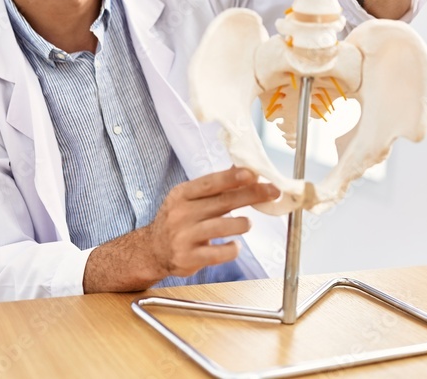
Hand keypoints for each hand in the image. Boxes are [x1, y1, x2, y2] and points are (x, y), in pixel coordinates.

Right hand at [144, 167, 279, 278]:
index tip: (253, 174)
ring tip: (247, 223)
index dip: (232, 178)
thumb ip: (214, 186)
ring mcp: (184, 236)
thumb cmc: (178, 220)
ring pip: (223, 226)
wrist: (153, 250)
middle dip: (251, 195)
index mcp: (181, 194)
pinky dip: (233, 248)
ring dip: (242, 223)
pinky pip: (219, 253)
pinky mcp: (189, 258)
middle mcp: (181, 213)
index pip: (210, 183)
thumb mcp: (189, 198)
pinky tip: (235, 245)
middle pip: (222, 202)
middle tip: (272, 192)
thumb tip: (242, 168)